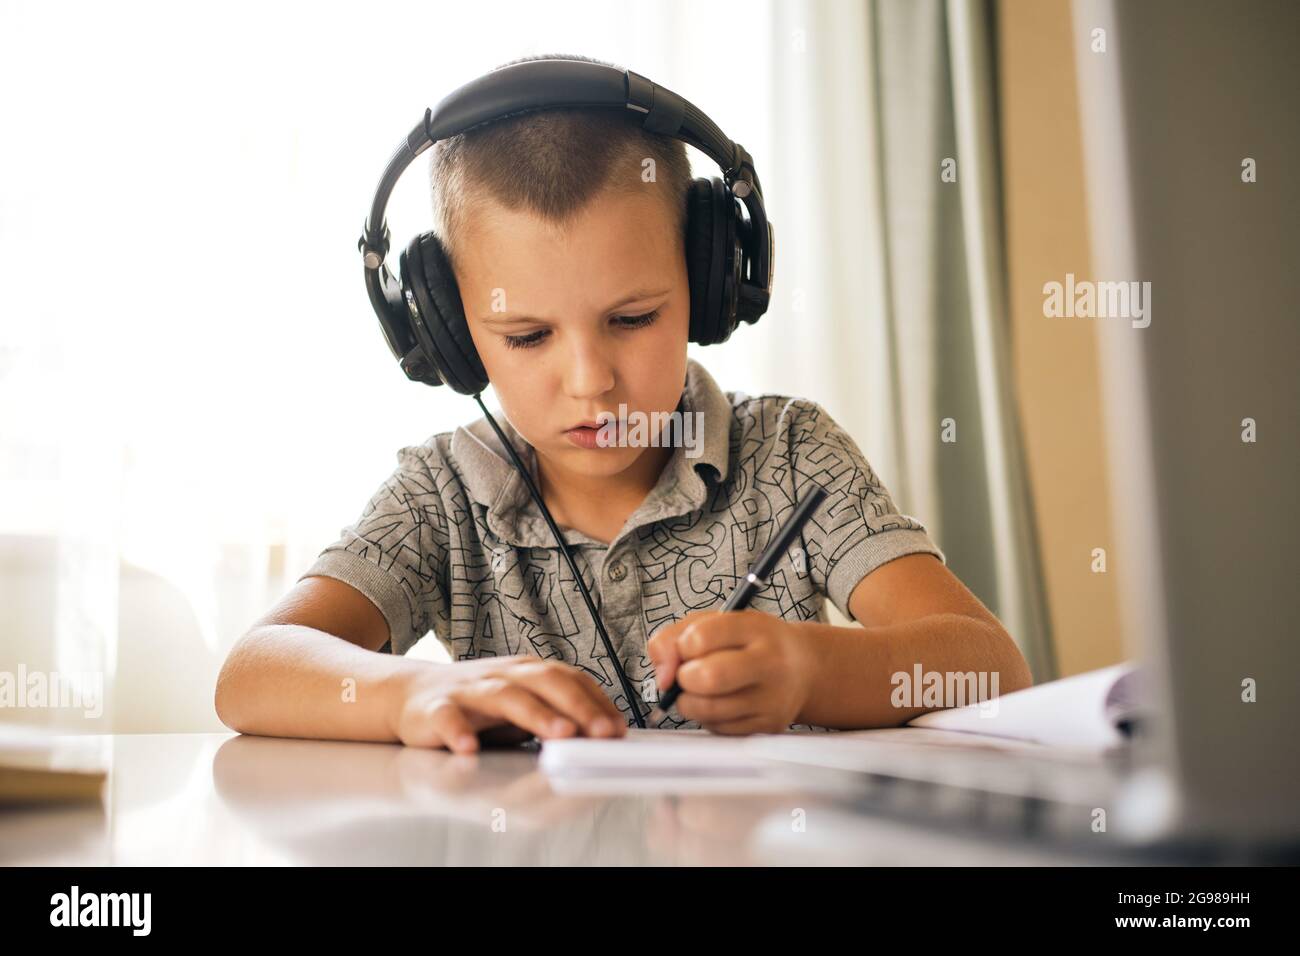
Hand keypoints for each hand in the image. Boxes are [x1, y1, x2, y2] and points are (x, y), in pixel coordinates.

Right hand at [392, 656, 626, 752]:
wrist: (413, 694)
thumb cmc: (478, 704)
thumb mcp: (522, 703)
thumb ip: (556, 714)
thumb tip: (604, 737)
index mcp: (528, 672)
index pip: (571, 679)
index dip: (598, 702)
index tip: (620, 729)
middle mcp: (503, 675)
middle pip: (546, 681)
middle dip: (579, 706)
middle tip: (604, 733)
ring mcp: (469, 690)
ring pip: (505, 696)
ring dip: (536, 714)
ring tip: (560, 734)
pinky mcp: (435, 709)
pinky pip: (448, 718)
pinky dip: (459, 732)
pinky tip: (470, 749)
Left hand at [646, 609, 815, 734]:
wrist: (803, 667)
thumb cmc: (749, 642)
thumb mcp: (715, 622)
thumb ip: (674, 638)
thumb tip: (663, 677)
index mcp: (755, 628)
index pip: (701, 637)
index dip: (682, 646)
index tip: (688, 647)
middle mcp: (769, 663)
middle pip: (708, 678)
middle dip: (684, 678)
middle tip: (689, 674)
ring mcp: (772, 698)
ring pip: (707, 709)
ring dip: (689, 701)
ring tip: (700, 689)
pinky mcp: (768, 726)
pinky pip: (718, 728)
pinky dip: (707, 717)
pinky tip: (719, 702)